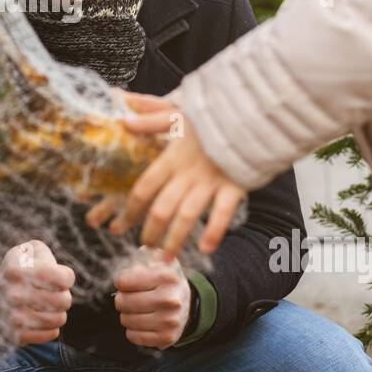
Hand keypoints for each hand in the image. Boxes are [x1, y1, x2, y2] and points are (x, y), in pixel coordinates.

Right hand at [0, 240, 74, 345]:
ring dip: (60, 313)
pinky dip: (52, 328)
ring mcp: (12, 316)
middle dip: (64, 296)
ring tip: (52, 307)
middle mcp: (12, 294)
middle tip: (56, 294)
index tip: (61, 277)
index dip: (67, 277)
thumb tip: (53, 271)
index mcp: (15, 269)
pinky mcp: (15, 334)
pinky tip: (45, 320)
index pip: (61, 278)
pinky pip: (50, 334)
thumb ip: (43, 252)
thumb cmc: (23, 268)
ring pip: (58, 319)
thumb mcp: (29, 250)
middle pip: (63, 300)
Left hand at [87, 92, 245, 254]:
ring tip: (165, 258)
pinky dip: (214, 231)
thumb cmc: (212, 115)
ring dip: (175, 240)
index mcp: (172, 157)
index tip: (121, 224)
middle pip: (162, 209)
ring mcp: (211, 182)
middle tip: (144, 246)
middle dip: (150, 231)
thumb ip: (150, 120)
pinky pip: (222, 213)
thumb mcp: (178, 113)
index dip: (131, 210)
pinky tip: (205, 248)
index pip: (144, 188)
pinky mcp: (234, 186)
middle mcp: (188, 173)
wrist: (250, 113)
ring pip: (187, 216)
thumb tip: (123, 120)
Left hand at [113, 247, 190, 348]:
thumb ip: (143, 254)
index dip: (120, 281)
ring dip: (126, 315)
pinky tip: (142, 321)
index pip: (123, 281)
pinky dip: (132, 330)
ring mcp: (170, 321)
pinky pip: (133, 336)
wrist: (186, 302)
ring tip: (137, 309)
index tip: (126, 282)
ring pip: (126, 320)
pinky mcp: (167, 337)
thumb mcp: (158, 259)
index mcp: (166, 277)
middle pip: (122, 302)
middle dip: (121, 299)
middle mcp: (170, 299)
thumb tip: (136, 252)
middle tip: (129, 296)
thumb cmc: (164, 278)